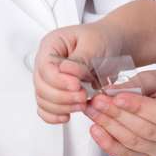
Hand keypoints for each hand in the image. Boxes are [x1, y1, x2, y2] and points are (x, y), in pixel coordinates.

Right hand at [34, 0, 155, 124]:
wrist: (114, 45)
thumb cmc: (103, 40)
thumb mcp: (94, 43)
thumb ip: (80, 59)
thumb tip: (66, 71)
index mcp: (52, 45)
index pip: (45, 68)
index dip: (59, 81)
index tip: (77, 85)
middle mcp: (48, 63)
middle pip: (41, 86)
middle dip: (62, 96)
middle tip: (83, 96)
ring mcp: (51, 79)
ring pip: (43, 100)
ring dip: (61, 107)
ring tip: (82, 104)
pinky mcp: (57, 92)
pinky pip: (46, 108)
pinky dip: (54, 115)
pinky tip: (67, 115)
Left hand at [83, 69, 155, 155]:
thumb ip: (137, 82)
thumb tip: (111, 91)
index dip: (138, 107)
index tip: (115, 97)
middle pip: (147, 131)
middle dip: (118, 115)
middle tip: (97, 101)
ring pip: (135, 144)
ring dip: (110, 128)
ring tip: (93, 112)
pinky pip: (128, 155)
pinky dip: (109, 144)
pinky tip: (96, 130)